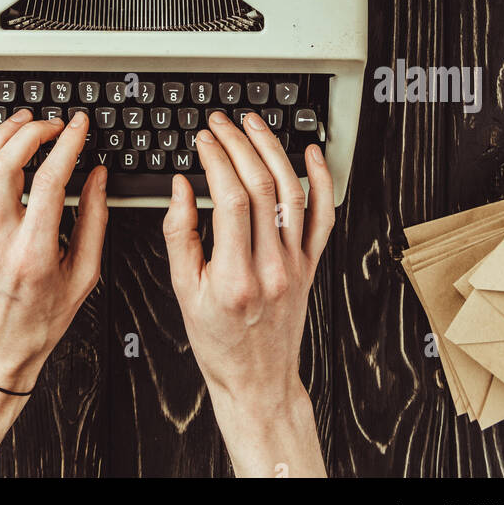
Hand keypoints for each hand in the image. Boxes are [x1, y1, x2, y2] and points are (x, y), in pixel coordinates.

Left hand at [0, 108, 107, 390]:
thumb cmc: (41, 320)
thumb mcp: (84, 276)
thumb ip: (94, 222)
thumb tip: (99, 178)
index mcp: (35, 252)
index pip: (50, 181)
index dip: (67, 144)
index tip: (78, 127)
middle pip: (6, 166)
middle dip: (33, 133)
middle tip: (52, 125)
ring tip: (22, 121)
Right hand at [162, 112, 333, 476]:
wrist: (257, 380)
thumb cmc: (218, 342)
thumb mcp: (182, 291)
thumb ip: (179, 235)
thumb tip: (181, 187)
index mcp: (235, 275)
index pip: (231, 198)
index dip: (217, 159)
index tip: (204, 140)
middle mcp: (271, 267)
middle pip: (262, 187)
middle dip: (240, 145)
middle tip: (223, 124)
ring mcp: (296, 265)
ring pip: (292, 193)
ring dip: (273, 150)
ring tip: (254, 126)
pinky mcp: (311, 266)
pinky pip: (323, 217)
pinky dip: (321, 180)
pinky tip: (311, 154)